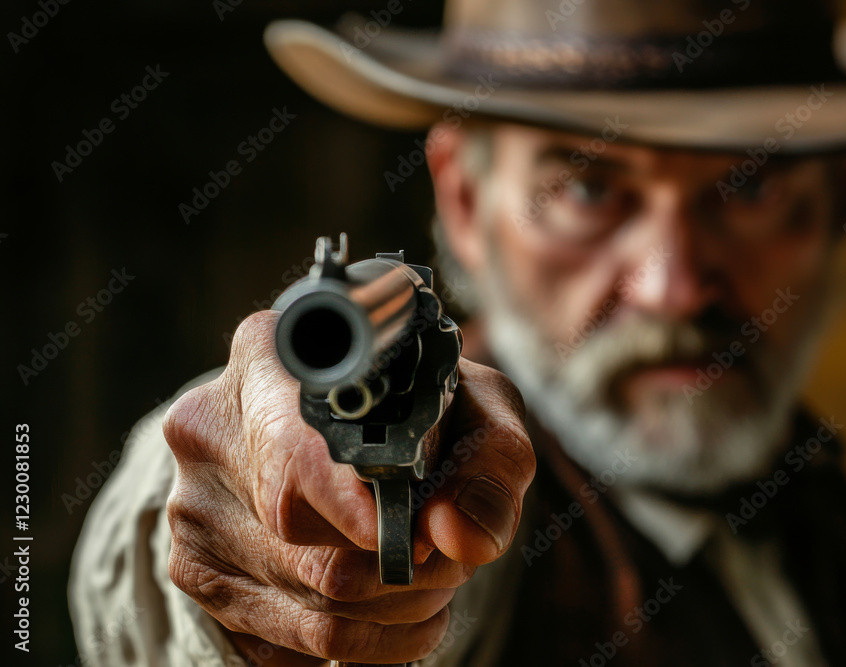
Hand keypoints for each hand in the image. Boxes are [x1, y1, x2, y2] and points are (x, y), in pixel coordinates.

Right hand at [163, 310, 534, 664]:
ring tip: (435, 584)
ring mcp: (194, 505)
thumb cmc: (423, 414)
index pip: (294, 451)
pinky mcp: (198, 572)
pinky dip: (367, 642)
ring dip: (394, 609)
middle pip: (305, 537)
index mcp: (271, 359)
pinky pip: (290, 640)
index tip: (418, 539)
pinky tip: (401, 614)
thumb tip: (458, 536)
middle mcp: (211, 429)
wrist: (356, 435)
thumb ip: (490, 464)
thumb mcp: (477, 411)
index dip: (358, 510)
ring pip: (307, 597)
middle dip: (401, 567)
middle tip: (450, 561)